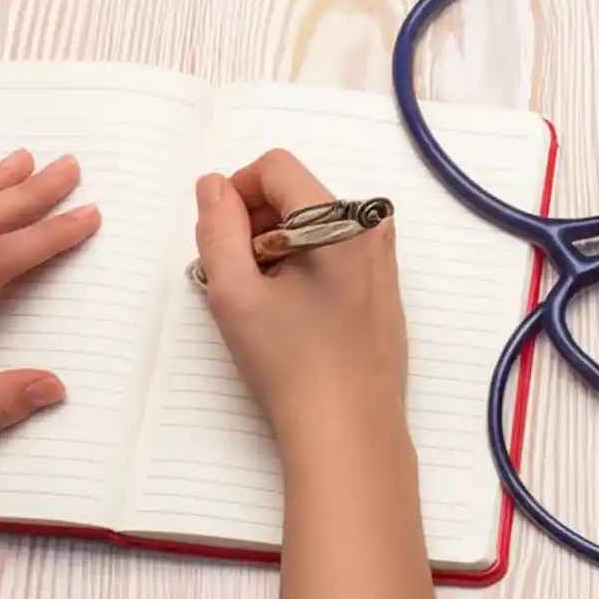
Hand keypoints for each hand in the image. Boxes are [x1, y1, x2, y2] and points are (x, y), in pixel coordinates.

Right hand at [192, 149, 407, 460]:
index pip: (276, 167)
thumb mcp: (235, 294)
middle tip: (233, 277)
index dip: (236, 191)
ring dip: (277, 247)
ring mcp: (383, 260)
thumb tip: (213, 186)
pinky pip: (336, 253)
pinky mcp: (385, 289)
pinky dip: (304, 267)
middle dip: (254, 223)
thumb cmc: (290, 365)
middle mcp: (370, 229)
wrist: (349, 431)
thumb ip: (216, 228)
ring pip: (315, 224)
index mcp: (339, 220)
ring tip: (260, 301)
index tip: (218, 237)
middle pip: (297, 193)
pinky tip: (291, 315)